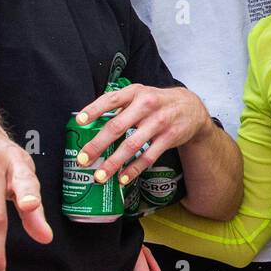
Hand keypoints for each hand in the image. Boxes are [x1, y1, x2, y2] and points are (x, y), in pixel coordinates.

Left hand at [75, 84, 210, 185]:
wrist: (191, 108)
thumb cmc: (158, 102)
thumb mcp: (141, 94)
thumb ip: (120, 105)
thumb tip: (92, 122)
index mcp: (135, 92)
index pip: (111, 99)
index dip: (94, 110)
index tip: (79, 121)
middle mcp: (147, 105)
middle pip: (117, 126)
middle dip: (97, 145)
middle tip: (83, 159)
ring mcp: (159, 122)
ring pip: (131, 145)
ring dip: (113, 163)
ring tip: (99, 175)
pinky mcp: (169, 137)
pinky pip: (148, 157)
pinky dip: (134, 169)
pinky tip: (122, 178)